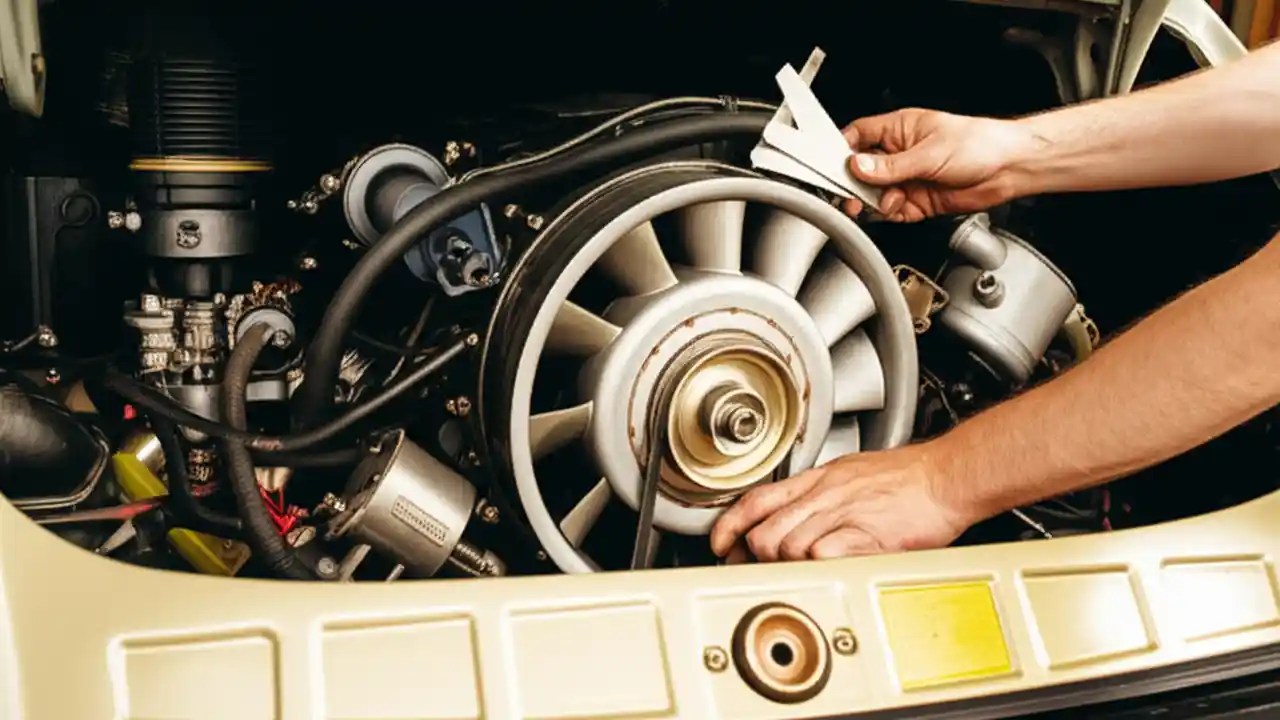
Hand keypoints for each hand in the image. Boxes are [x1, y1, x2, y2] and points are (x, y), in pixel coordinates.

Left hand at [709, 443, 971, 561]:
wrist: (947, 475)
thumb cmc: (908, 478)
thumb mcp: (851, 474)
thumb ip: (819, 495)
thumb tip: (793, 514)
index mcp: (818, 480)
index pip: (756, 499)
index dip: (729, 526)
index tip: (720, 544)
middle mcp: (824, 495)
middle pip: (765, 531)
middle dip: (759, 557)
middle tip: (765, 570)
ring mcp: (842, 513)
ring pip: (787, 545)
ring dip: (788, 565)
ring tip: (802, 573)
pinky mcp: (865, 533)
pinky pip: (822, 552)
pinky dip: (817, 566)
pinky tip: (826, 571)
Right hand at [841, 108, 1039, 221]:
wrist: (1009, 169)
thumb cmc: (979, 144)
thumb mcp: (930, 153)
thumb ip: (891, 166)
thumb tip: (859, 166)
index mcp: (899, 130)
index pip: (858, 136)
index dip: (843, 150)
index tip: (835, 166)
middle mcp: (899, 154)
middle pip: (862, 170)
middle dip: (856, 184)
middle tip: (853, 195)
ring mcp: (907, 179)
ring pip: (874, 194)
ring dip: (875, 201)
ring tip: (887, 201)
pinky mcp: (917, 201)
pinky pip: (892, 211)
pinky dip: (890, 214)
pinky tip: (897, 209)